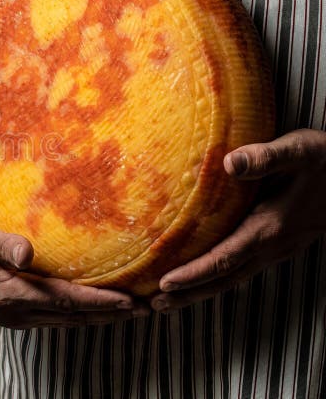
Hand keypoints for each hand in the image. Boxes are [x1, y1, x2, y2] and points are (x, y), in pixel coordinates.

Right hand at [0, 165, 148, 327]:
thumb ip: (0, 244)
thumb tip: (26, 252)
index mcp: (12, 293)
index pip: (67, 300)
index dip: (100, 301)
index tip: (129, 300)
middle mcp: (18, 311)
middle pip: (73, 316)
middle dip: (109, 314)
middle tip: (145, 308)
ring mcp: (15, 316)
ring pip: (66, 321)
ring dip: (97, 318)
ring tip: (127, 312)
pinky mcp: (13, 313)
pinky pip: (54, 318)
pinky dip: (78, 316)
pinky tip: (91, 309)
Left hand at [151, 129, 325, 311]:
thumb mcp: (300, 150)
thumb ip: (266, 156)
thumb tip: (230, 162)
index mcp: (270, 227)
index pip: (224, 258)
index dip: (194, 273)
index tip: (164, 284)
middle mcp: (272, 246)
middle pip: (224, 279)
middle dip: (189, 294)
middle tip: (154, 306)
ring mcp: (277, 250)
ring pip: (233, 278)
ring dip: (200, 291)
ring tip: (167, 302)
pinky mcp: (278, 245)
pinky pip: (241, 269)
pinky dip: (216, 278)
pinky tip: (199, 279)